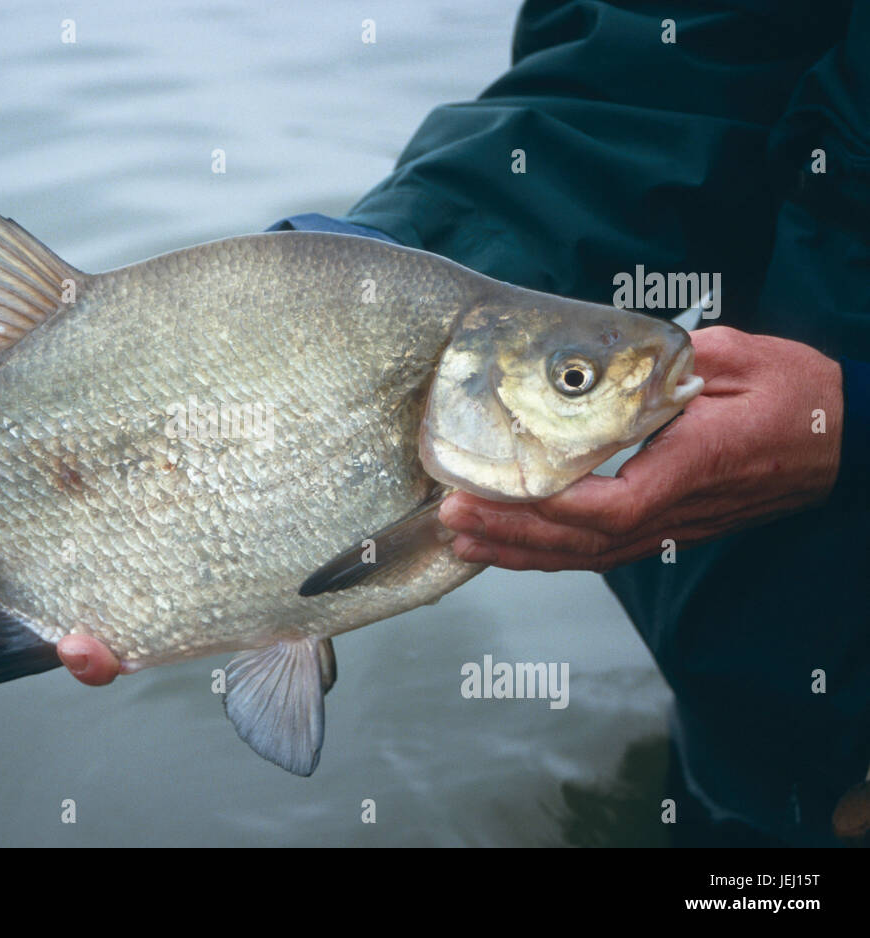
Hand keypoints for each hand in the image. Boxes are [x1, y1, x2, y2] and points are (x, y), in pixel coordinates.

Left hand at [437, 327, 843, 571]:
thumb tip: (606, 362)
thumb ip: (673, 361)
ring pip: (590, 555)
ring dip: (523, 551)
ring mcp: (677, 526)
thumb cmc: (798, 394)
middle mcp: (683, 507)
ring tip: (462, 539)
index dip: (560, 507)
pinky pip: (602, 551)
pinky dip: (550, 555)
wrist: (845, 437)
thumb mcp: (741, 358)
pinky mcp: (670, 528)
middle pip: (588, 539)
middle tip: (453, 514)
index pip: (622, 504)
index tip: (507, 490)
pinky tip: (509, 550)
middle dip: (516, 531)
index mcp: (700, 463)